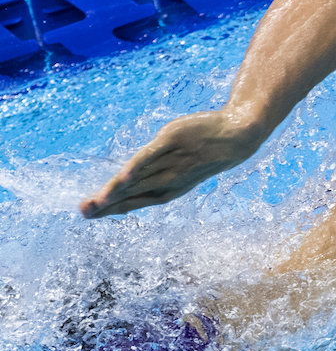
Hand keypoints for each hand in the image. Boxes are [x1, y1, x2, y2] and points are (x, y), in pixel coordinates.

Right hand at [80, 110, 262, 217]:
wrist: (237, 135)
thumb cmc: (205, 152)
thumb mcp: (180, 165)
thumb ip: (156, 173)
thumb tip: (131, 180)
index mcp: (172, 188)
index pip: (137, 201)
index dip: (114, 209)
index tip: (90, 214)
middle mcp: (170, 178)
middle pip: (134, 193)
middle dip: (108, 204)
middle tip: (83, 212)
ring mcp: (172, 160)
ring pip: (140, 178)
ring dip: (117, 190)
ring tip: (94, 201)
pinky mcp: (173, 140)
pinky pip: (153, 156)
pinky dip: (139, 166)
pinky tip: (123, 175)